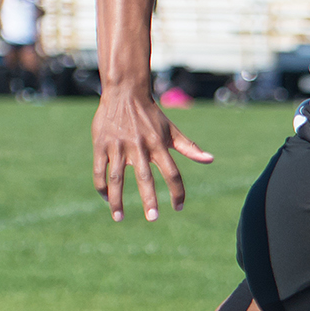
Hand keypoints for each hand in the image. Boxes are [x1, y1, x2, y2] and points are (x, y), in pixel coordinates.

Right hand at [93, 89, 213, 221]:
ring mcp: (118, 146)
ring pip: (116, 178)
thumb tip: (210, 160)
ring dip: (117, 200)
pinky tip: (106, 199)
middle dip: (149, 199)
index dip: (177, 191)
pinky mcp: (101, 144)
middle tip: (153, 218)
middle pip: (145, 177)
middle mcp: (139, 146)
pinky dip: (102, 187)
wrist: (125, 91)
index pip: (172, 172)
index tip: (178, 207)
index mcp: (158, 144)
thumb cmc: (151, 115)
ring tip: (119, 218)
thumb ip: (189, 147)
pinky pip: (99, 170)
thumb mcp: (171, 130)